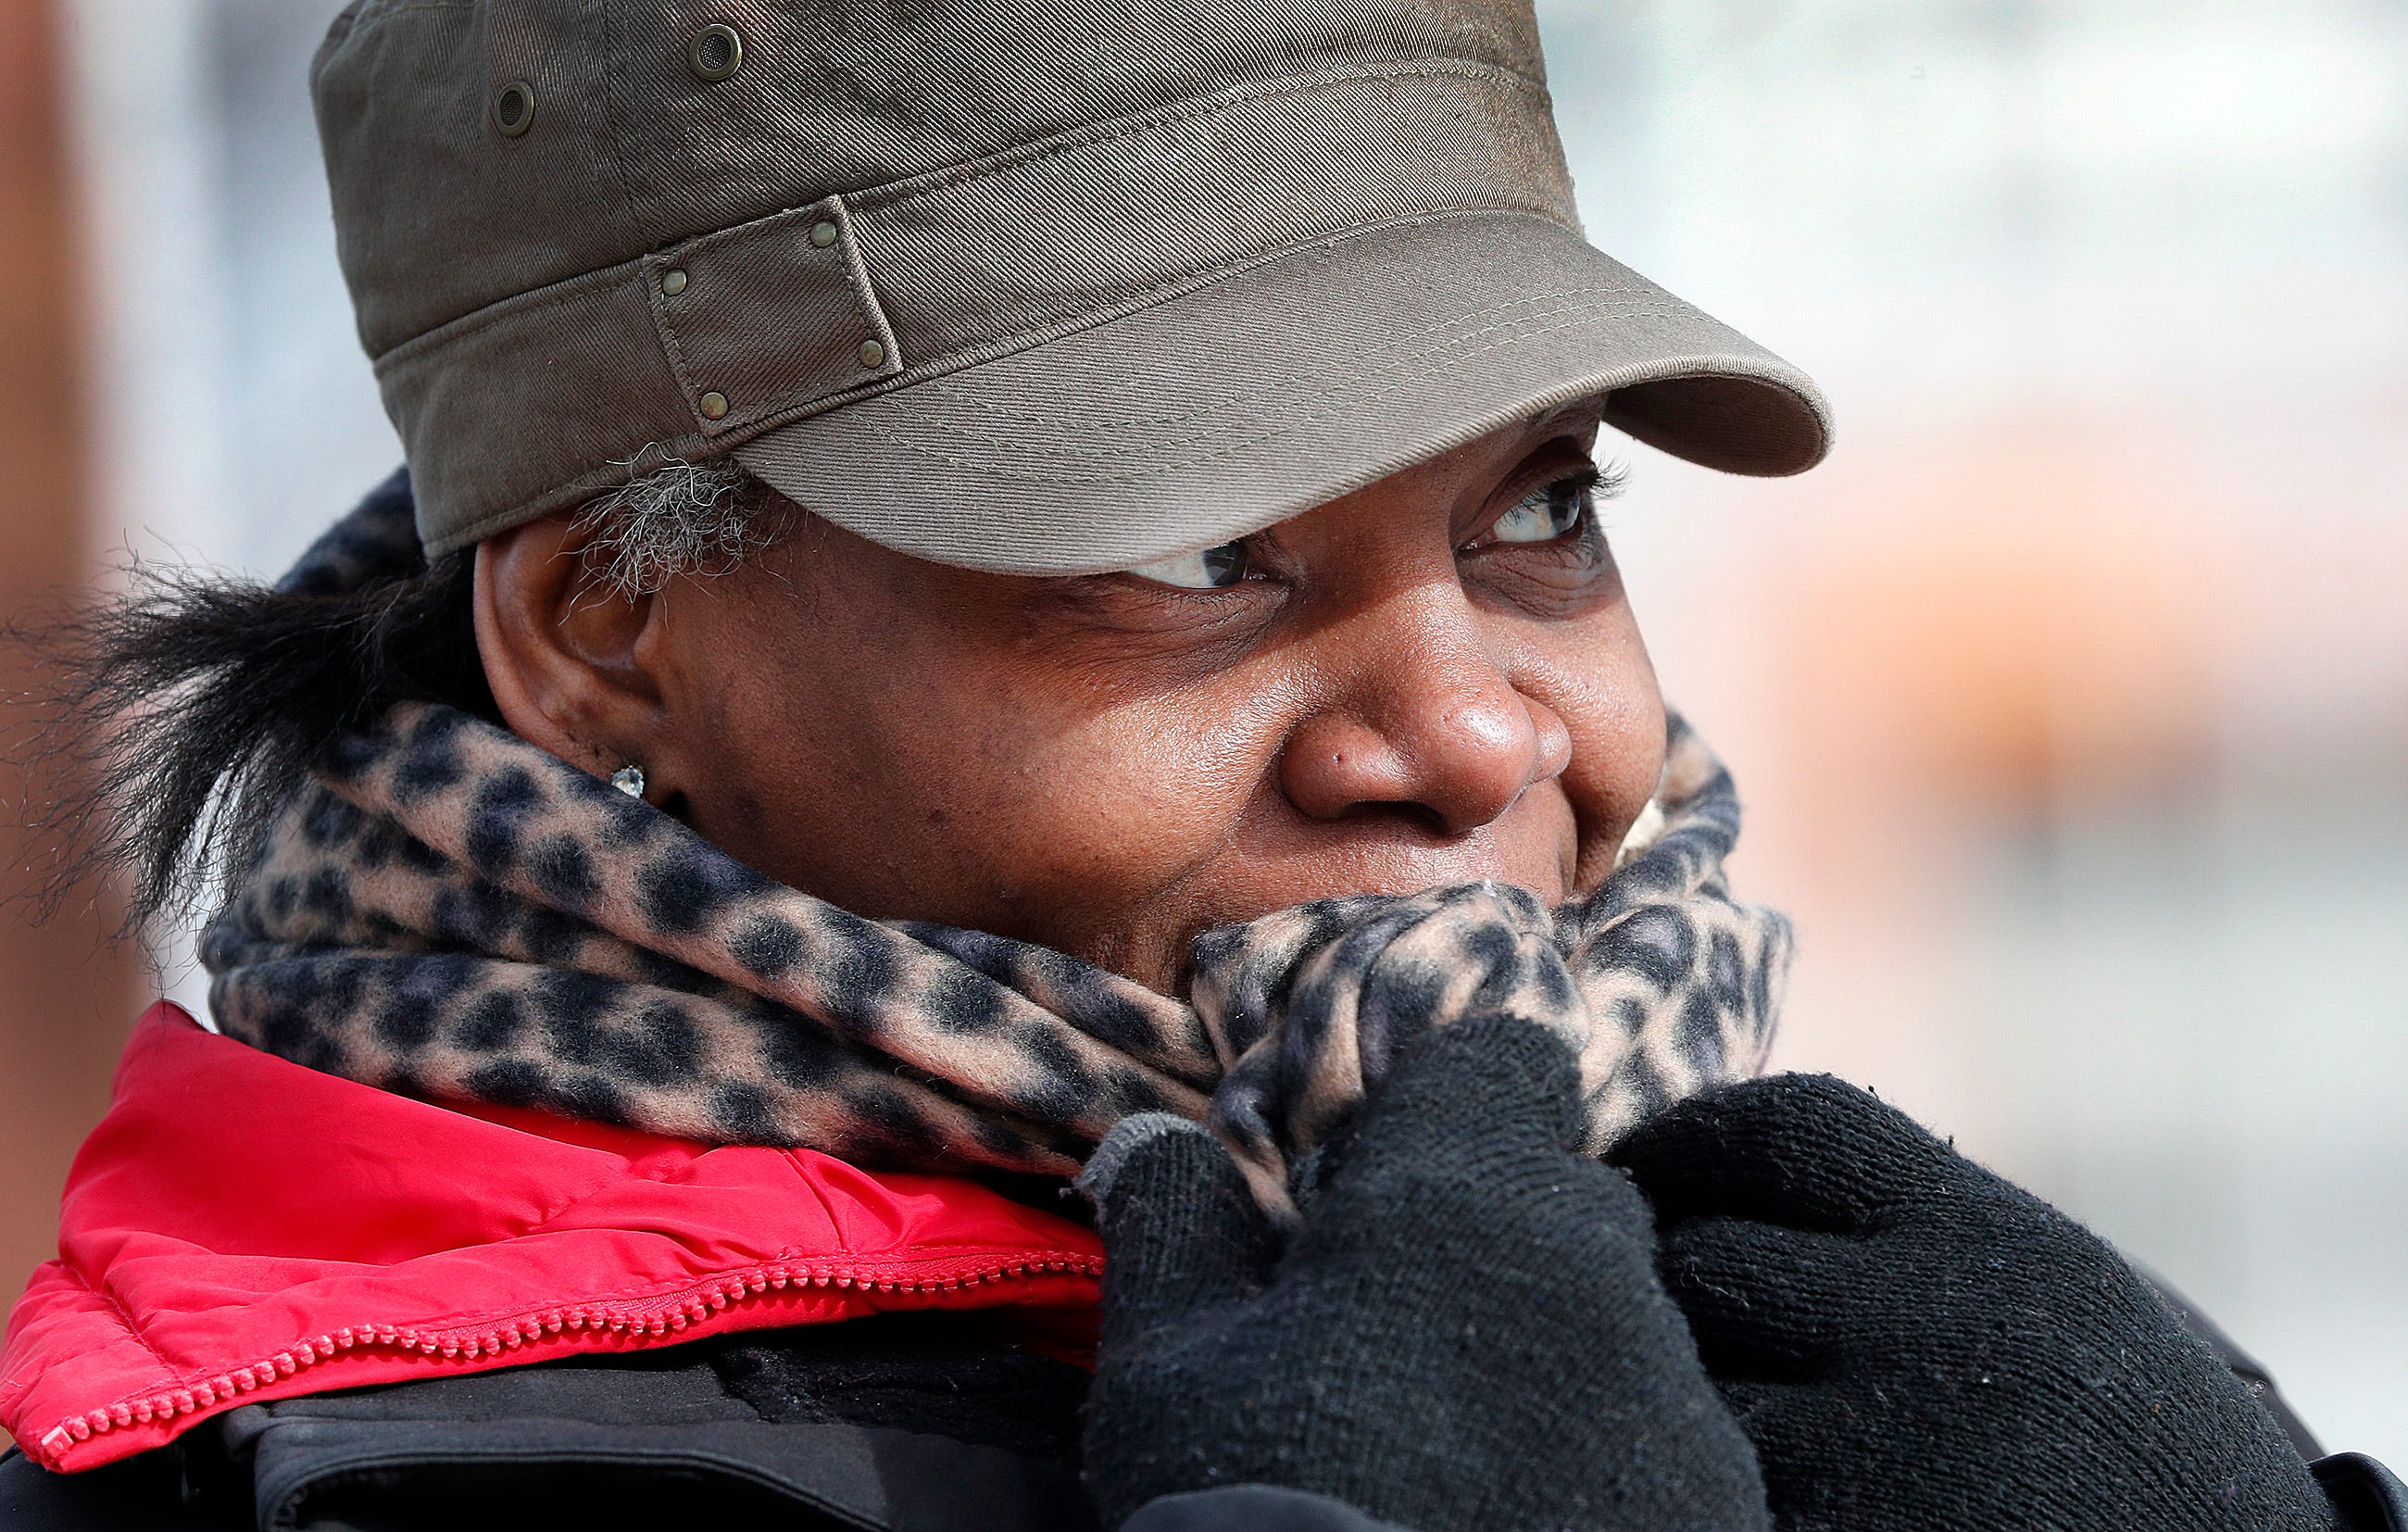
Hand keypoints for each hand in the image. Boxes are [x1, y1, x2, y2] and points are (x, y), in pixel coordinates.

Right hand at [1079, 1011, 1769, 1531]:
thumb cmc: (1256, 1506)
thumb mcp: (1167, 1367)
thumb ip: (1176, 1224)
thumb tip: (1157, 1131)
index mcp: (1458, 1195)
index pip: (1505, 1059)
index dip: (1452, 1103)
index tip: (1396, 1170)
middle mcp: (1597, 1266)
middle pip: (1568, 1196)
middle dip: (1500, 1239)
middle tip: (1409, 1333)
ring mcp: (1677, 1393)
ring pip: (1629, 1323)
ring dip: (1560, 1354)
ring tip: (1471, 1452)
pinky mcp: (1727, 1505)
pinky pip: (1673, 1441)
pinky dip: (1613, 1462)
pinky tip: (1534, 1520)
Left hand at [1611, 1073, 2341, 1530]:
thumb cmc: (2134, 1470)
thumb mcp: (2058, 1310)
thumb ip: (1910, 1242)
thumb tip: (1704, 1180)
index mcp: (1999, 1246)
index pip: (1788, 1125)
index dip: (1689, 1139)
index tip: (1638, 1169)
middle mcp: (1947, 1330)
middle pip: (1708, 1261)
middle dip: (1678, 1293)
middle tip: (1675, 1327)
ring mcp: (1895, 1459)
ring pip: (1695, 1400)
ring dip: (1695, 1417)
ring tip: (1736, 1437)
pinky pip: (1727, 1505)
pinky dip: (1729, 1503)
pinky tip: (1763, 1506)